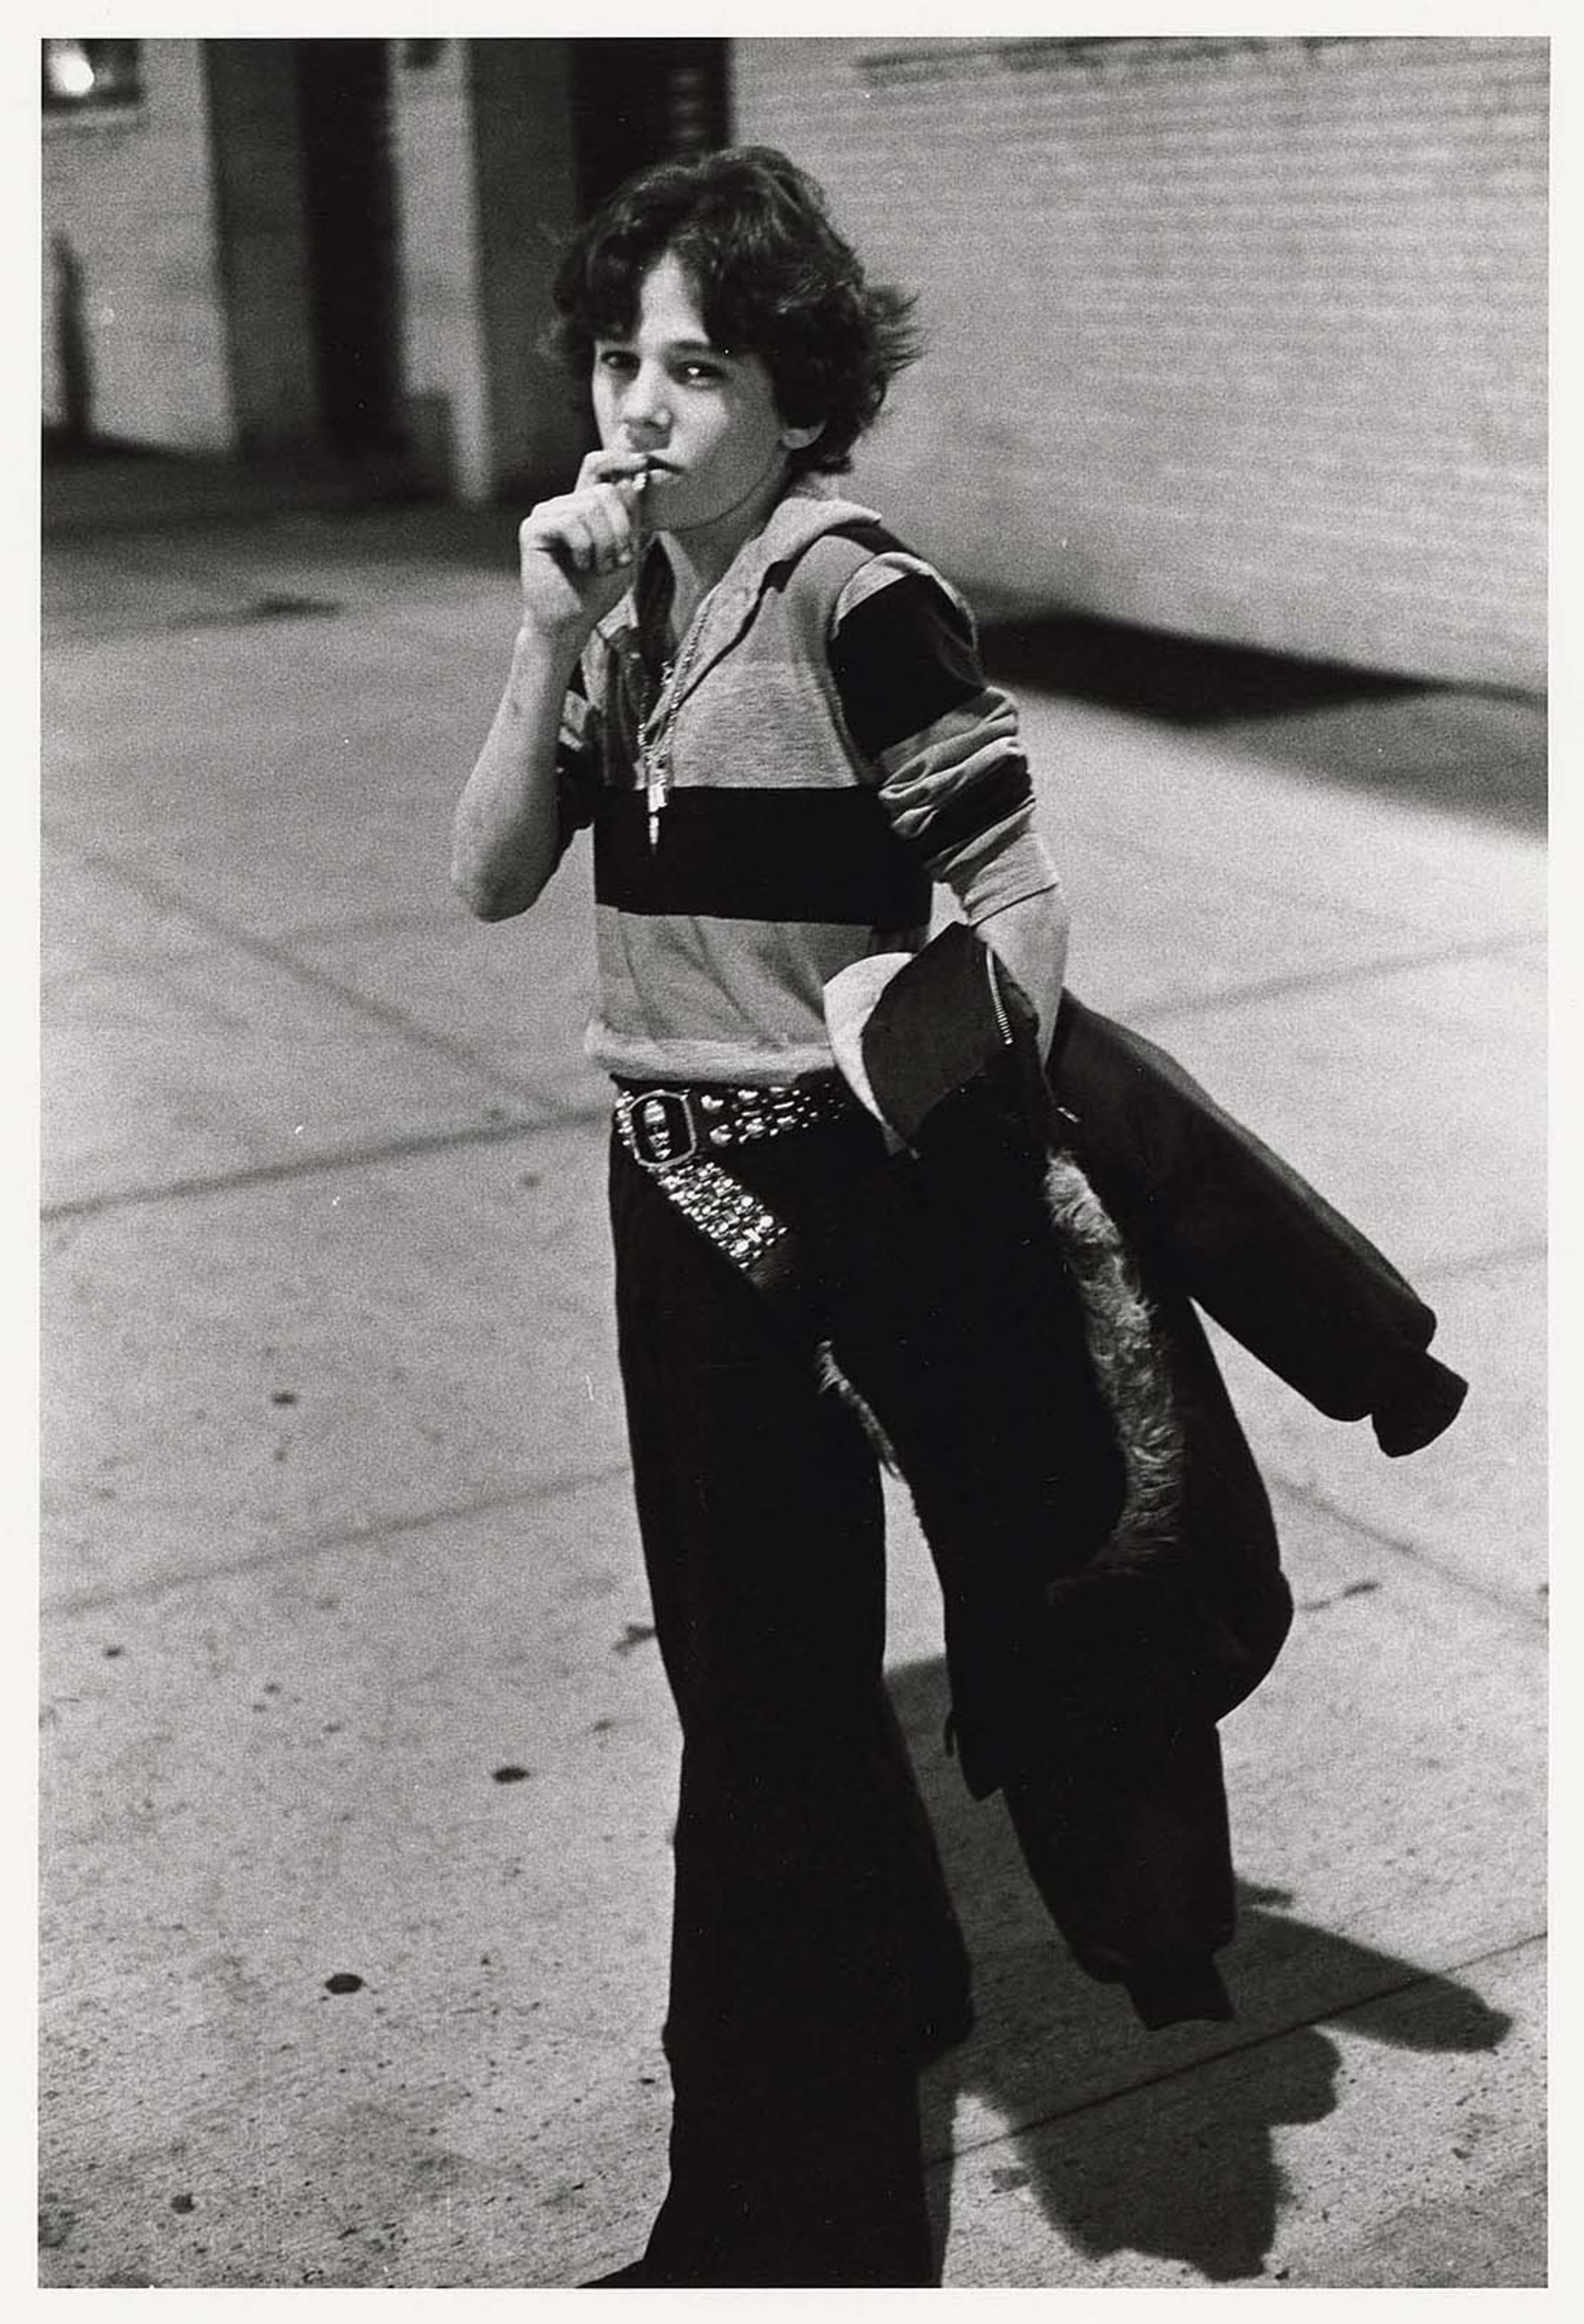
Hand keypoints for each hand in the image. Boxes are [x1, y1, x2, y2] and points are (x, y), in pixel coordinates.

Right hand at [516, 449, 650, 644]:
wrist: (570, 624)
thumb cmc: (595, 592)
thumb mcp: (624, 549)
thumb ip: (630, 515)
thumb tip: (637, 476)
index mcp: (582, 506)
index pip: (598, 465)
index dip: (619, 457)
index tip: (643, 462)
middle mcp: (561, 504)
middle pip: (604, 491)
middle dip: (622, 528)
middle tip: (619, 560)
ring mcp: (545, 514)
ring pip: (590, 507)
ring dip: (606, 543)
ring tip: (600, 567)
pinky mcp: (533, 529)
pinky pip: (572, 523)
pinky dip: (586, 548)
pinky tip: (581, 566)